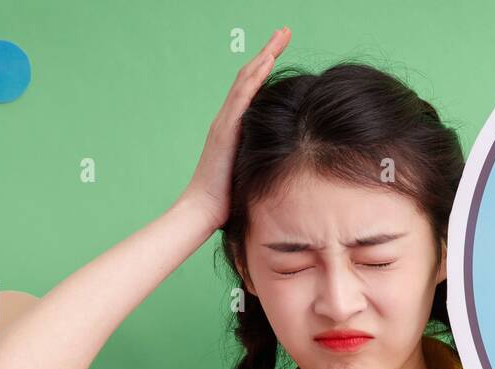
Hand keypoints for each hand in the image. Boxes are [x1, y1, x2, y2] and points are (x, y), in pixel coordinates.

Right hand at [181, 26, 290, 230]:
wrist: (203, 211)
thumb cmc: (229, 200)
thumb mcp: (251, 173)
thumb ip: (264, 160)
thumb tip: (290, 162)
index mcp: (236, 128)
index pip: (254, 90)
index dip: (268, 67)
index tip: (283, 49)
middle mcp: (229, 119)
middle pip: (250, 77)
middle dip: (268, 51)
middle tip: (284, 31)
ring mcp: (226, 123)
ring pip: (246, 81)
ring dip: (264, 56)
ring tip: (279, 36)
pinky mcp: (225, 131)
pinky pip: (241, 98)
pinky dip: (254, 78)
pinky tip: (266, 62)